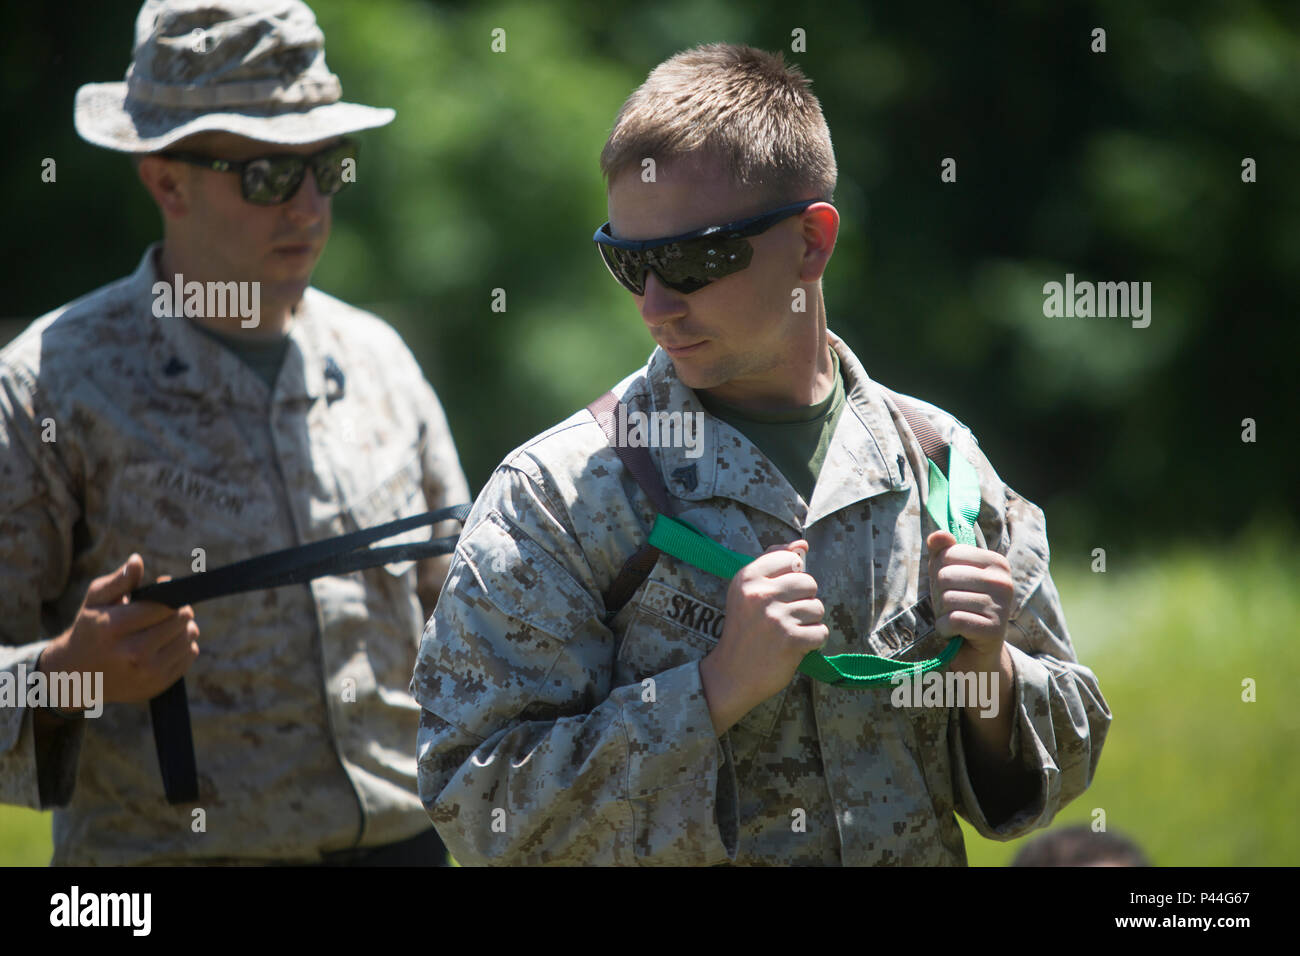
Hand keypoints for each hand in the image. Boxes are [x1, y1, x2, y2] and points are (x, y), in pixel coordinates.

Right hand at [39, 554, 200, 706]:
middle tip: (172, 606)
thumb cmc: (90, 630)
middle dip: (180, 609)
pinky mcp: (157, 686)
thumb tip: (137, 561)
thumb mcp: (95, 601)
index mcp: (114, 628)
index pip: (163, 606)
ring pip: (189, 638)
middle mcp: (132, 653)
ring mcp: (146, 673)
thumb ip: (118, 580)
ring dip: (186, 627)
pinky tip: (171, 640)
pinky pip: (189, 656)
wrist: (77, 675)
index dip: (171, 593)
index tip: (168, 585)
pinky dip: (186, 645)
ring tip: (172, 622)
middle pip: (179, 621)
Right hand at [699, 540, 826, 734]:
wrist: (731, 675)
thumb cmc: (744, 631)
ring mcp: (775, 617)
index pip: (790, 558)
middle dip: (803, 601)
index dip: (791, 577)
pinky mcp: (790, 640)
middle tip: (784, 618)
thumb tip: (803, 544)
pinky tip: (794, 647)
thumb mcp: (748, 591)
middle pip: (809, 582)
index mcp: (747, 577)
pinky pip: (821, 632)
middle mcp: (760, 594)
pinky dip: (812, 642)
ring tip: (787, 633)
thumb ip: (773, 562)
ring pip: (818, 607)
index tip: (778, 595)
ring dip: (808, 623)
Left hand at [926, 530, 1013, 662]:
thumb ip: (941, 551)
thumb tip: (938, 535)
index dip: (938, 573)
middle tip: (952, 607)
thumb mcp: (948, 575)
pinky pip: (952, 621)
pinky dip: (945, 628)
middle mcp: (1004, 582)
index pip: (947, 555)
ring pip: (947, 599)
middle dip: (939, 595)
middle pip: (945, 576)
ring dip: (942, 614)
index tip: (952, 587)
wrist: (977, 651)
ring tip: (956, 619)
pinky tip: (956, 632)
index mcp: (996, 562)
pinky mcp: (993, 630)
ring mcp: (1001, 607)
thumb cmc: (961, 606)